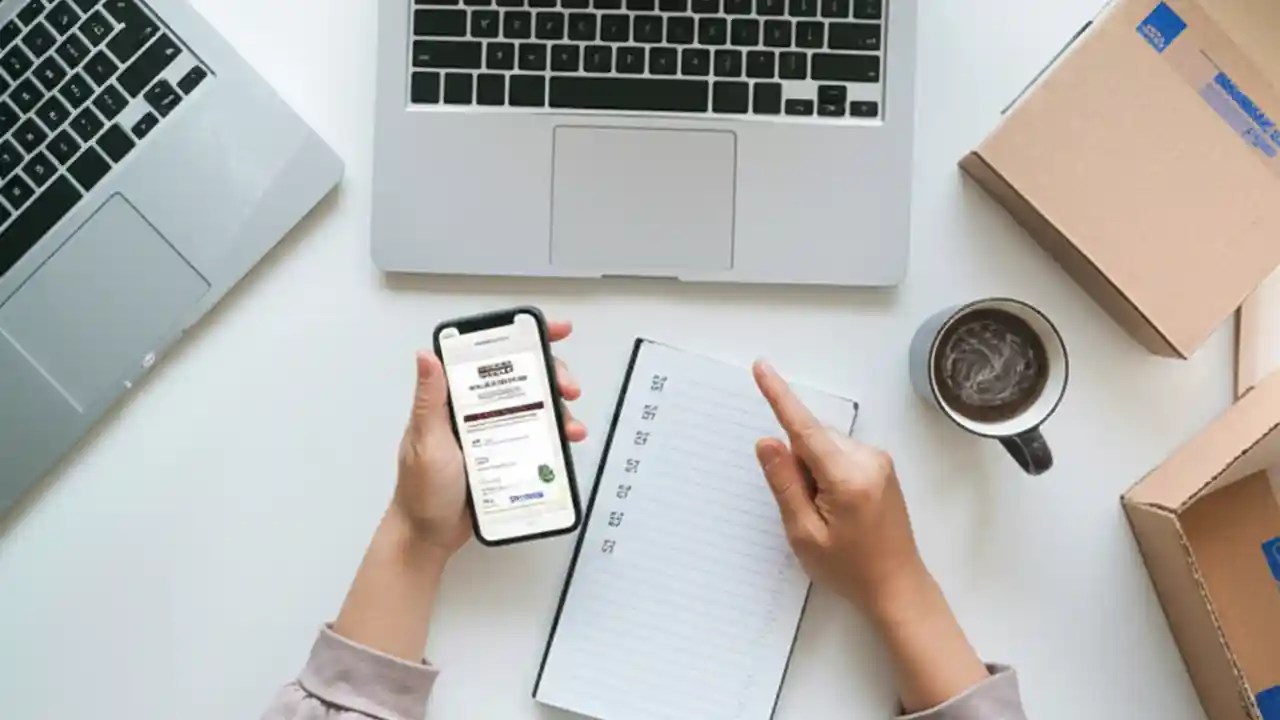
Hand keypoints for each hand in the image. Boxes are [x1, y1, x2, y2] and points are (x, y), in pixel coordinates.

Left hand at [393, 320, 586, 558]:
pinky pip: (538, 441)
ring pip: (536, 409)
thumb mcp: (427, 441)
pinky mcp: (508, 457)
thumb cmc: (421, 488)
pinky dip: (556, 439)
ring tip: (572, 424)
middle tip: (568, 387)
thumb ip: (430, 400)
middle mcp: (477, 411)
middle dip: (552, 375)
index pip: (488, 357)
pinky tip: (566, 444)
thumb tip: (427, 356)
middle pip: (522, 379)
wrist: (429, 536)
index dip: (520, 339)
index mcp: (455, 399)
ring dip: (560, 410)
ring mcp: (494, 433)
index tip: (551, 331)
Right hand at [751, 361, 927, 615]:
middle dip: (798, 464)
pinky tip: (837, 507)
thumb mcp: (804, 533)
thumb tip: (767, 441)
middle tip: (806, 511)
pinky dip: (827, 473)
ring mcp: (878, 461)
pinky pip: (839, 455)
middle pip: (813, 440)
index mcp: (848, 476)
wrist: (897, 587)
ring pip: (825, 447)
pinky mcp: (881, 466)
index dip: (779, 396)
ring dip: (813, 470)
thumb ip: (785, 483)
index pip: (804, 428)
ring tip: (825, 514)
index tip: (761, 367)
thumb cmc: (848, 569)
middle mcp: (868, 458)